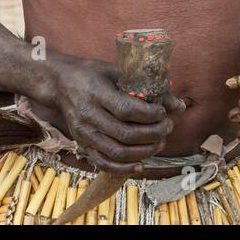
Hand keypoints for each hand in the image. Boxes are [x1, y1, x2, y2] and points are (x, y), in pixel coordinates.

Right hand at [41, 54, 184, 173]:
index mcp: (96, 93)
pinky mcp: (82, 145)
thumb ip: (148, 87)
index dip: (149, 115)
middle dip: (152, 134)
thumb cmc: (93, 74)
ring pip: (117, 152)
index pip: (126, 110)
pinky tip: (141, 164)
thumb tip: (179, 106)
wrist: (60, 83)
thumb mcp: (118, 71)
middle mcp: (87, 115)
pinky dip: (124, 168)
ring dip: (143, 151)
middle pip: (125, 134)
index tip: (164, 113)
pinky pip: (103, 163)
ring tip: (159, 142)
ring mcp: (83, 133)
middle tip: (167, 127)